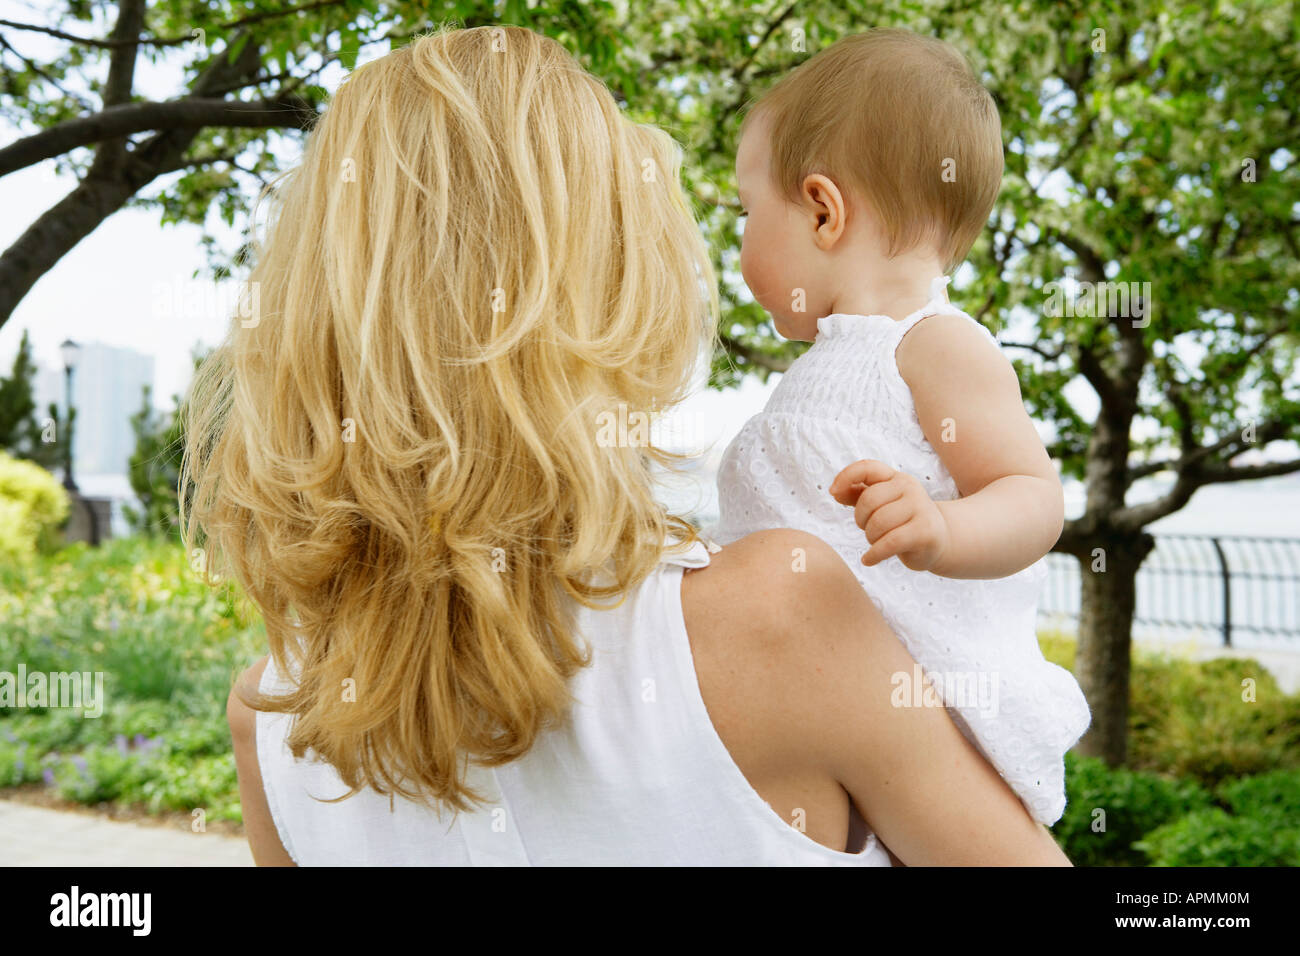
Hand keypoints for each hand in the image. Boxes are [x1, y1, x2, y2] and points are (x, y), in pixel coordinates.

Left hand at [828, 459, 949, 571]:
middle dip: (861, 520)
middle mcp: (910, 488)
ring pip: (878, 523)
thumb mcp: (881, 504)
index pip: (868, 467)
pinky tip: (868, 560)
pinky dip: (874, 554)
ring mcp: (920, 508)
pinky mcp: (925, 531)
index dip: (846, 476)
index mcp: (896, 478)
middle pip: (869, 501)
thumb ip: (857, 495)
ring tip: (876, 543)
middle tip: (868, 529)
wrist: (940, 540)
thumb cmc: (902, 521)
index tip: (833, 492)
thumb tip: (835, 491)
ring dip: (870, 538)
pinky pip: (890, 543)